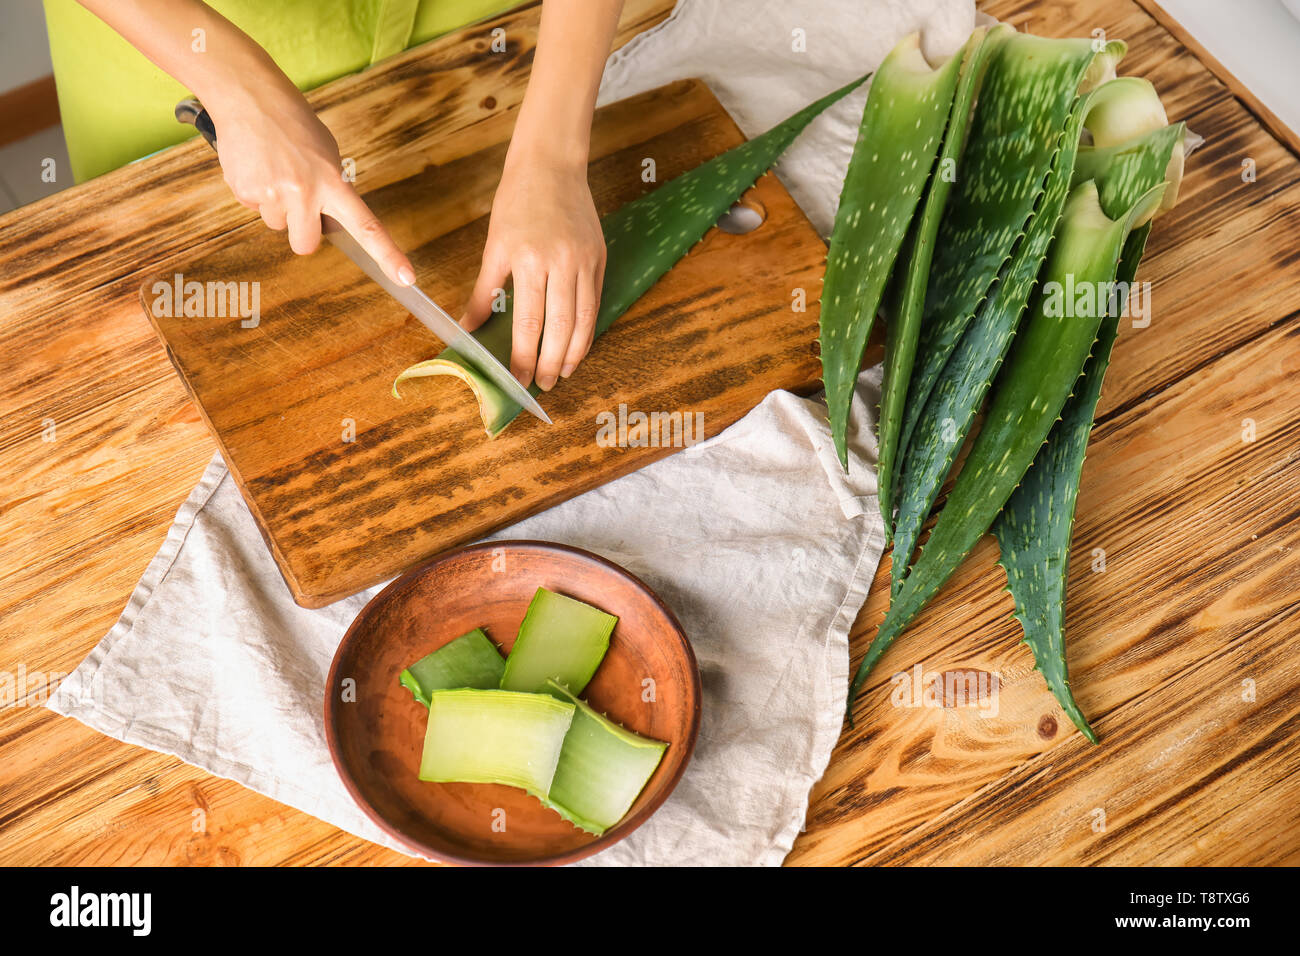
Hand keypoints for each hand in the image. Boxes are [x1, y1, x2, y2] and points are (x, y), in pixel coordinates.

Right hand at [210, 85, 414, 285]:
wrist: (249, 97)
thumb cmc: (294, 123)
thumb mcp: (327, 152)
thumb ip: (333, 188)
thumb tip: (333, 219)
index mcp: (333, 182)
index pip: (367, 226)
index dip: (387, 254)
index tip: (406, 278)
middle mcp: (304, 192)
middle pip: (305, 245)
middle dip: (302, 233)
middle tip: (298, 202)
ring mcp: (272, 194)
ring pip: (276, 225)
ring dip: (277, 206)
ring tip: (274, 170)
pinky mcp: (244, 191)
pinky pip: (254, 208)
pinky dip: (256, 192)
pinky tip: (257, 166)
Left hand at [461, 154, 605, 390]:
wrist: (551, 165)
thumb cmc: (517, 201)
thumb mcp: (494, 245)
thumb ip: (485, 291)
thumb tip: (468, 327)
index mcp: (529, 260)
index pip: (529, 323)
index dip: (523, 357)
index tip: (518, 380)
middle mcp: (562, 263)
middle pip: (560, 327)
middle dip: (550, 362)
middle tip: (542, 385)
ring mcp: (585, 261)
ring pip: (584, 319)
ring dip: (574, 352)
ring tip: (563, 373)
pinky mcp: (599, 257)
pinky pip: (595, 302)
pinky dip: (587, 327)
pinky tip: (578, 344)